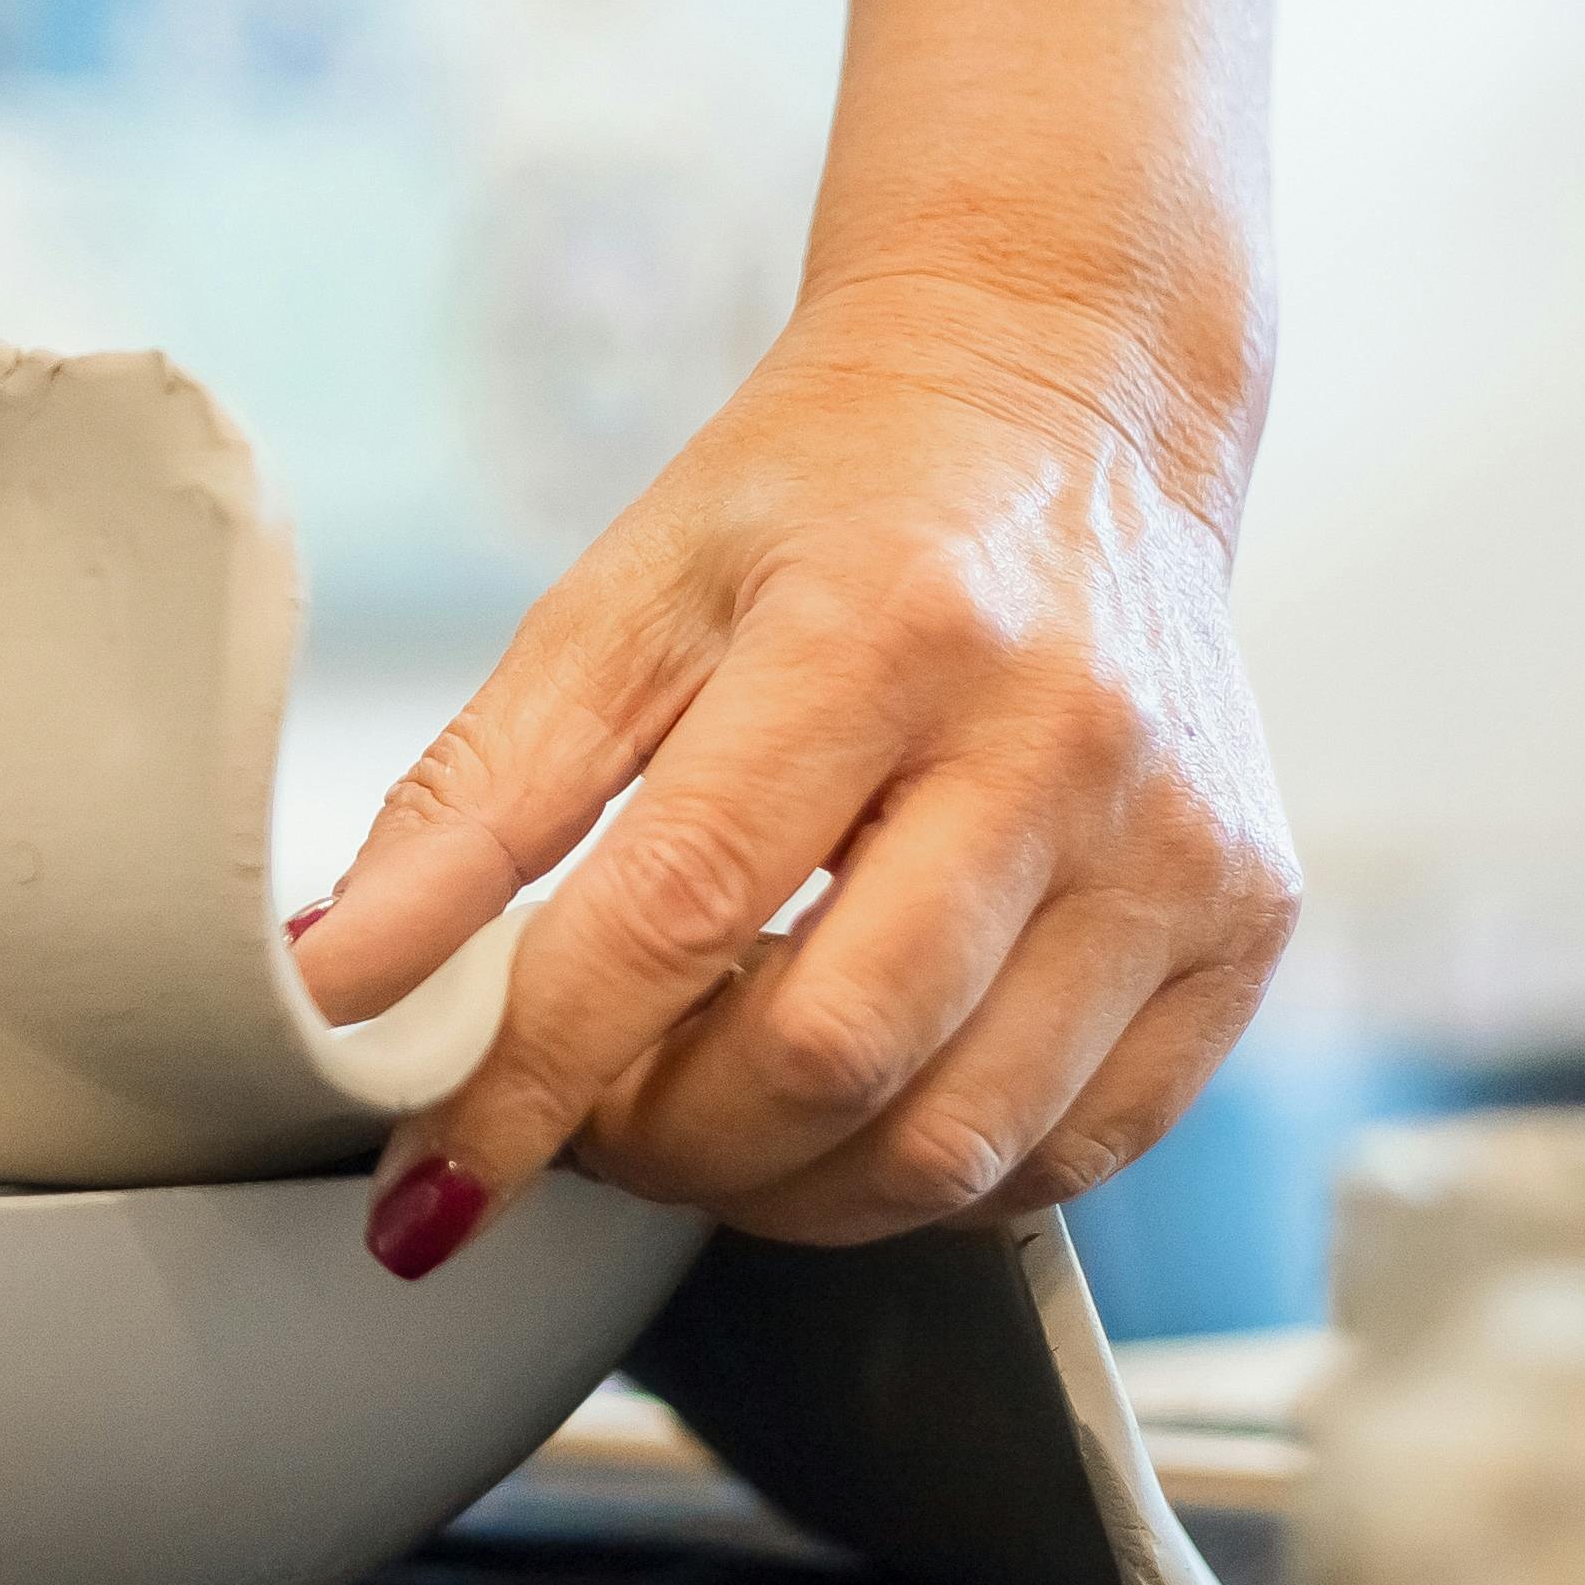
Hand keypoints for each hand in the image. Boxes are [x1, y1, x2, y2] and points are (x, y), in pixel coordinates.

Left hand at [296, 273, 1293, 1258]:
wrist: (1071, 399)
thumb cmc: (834, 501)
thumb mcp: (623, 601)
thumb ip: (474, 804)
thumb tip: (333, 987)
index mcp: (887, 625)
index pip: (679, 914)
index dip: (534, 1076)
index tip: (435, 1178)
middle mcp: (1064, 736)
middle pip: (830, 1061)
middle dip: (662, 1141)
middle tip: (585, 1111)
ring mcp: (1181, 840)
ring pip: (957, 1147)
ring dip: (786, 1185)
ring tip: (708, 1104)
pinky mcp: (1251, 916)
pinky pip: (1079, 1151)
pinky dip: (933, 1176)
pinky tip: (858, 1098)